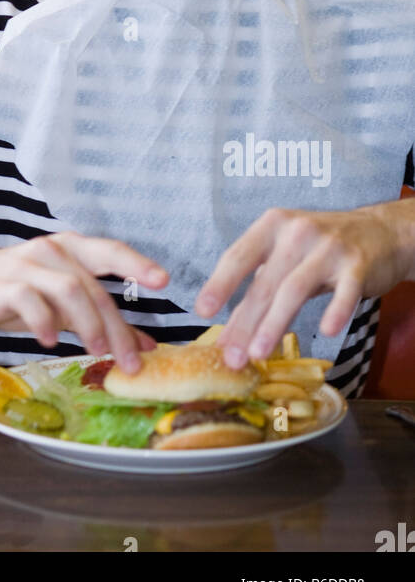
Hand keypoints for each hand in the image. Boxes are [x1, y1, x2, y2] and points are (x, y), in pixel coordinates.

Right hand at [0, 232, 168, 371]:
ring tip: (97, 351)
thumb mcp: (57, 305)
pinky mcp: (3, 284)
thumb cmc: (9, 293)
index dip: (137, 263)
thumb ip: (97, 319)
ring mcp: (26, 265)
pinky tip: (50, 342)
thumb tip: (143, 346)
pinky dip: (45, 322)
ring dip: (88, 323)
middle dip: (117, 325)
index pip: (109, 250)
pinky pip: (31, 300)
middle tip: (130, 361)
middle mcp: (50, 251)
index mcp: (68, 250)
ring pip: (70, 289)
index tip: (163, 281)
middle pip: (94, 286)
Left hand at [194, 204, 405, 368]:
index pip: (238, 256)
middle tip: (231, 356)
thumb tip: (226, 337)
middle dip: (245, 322)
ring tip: (259, 353)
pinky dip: (335, 311)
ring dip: (275, 324)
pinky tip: (325, 331)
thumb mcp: (285, 257)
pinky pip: (345, 291)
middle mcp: (297, 231)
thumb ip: (257, 291)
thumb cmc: (320, 248)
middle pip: (264, 282)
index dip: (219, 284)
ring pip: (295, 289)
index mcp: (272, 225)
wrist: (379, 231)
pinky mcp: (357, 264)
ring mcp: (328, 247)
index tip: (202, 311)